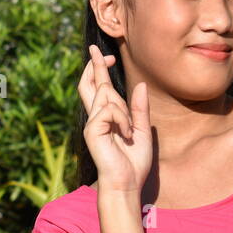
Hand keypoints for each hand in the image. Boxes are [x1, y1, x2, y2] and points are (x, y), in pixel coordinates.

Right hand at [78, 44, 151, 194]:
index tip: (105, 55)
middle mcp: (96, 118)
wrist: (127, 183)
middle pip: (90, 85)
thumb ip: (139, 109)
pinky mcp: (91, 130)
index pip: (99, 88)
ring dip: (123, 110)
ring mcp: (92, 123)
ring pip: (106, 97)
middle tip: (95, 50)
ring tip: (129, 132)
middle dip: (94, 66)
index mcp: (107, 118)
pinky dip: (122, 120)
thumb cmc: (134, 162)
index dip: (99, 69)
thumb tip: (140, 85)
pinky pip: (109, 110)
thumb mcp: (142, 130)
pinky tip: (126, 135)